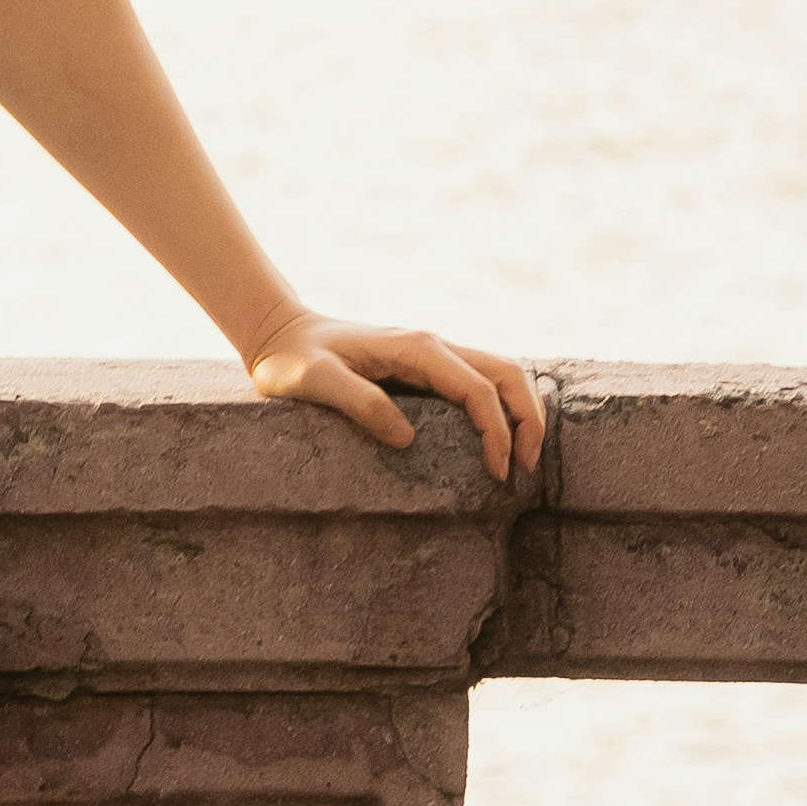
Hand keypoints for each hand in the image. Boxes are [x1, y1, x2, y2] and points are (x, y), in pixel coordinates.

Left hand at [244, 308, 544, 479]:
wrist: (279, 333)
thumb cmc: (291, 360)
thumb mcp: (314, 382)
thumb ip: (359, 403)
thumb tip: (407, 439)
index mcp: (415, 348)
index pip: (477, 387)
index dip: (497, 430)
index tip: (498, 472)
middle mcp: (431, 345)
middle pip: (506, 372)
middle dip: (527, 420)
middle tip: (525, 470)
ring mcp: (431, 353)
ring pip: (499, 372)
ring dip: (521, 411)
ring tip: (521, 459)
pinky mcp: (425, 366)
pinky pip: (479, 381)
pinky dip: (502, 406)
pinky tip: (502, 436)